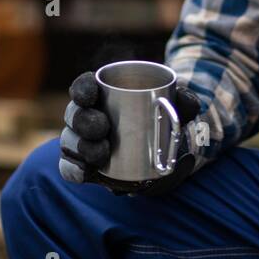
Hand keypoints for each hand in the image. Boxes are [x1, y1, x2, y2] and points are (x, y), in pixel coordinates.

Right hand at [58, 70, 202, 196]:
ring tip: (100, 153)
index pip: (84, 86)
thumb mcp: (176, 110)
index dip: (82, 88)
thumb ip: (185, 102)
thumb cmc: (163, 121)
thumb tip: (189, 103)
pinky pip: (69, 169)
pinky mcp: (84, 166)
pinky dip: (74, 170)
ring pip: (69, 141)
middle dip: (83, 120)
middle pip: (74, 114)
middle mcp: (87, 116)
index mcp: (103, 94)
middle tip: (102, 128)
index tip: (91, 95)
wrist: (163, 152)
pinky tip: (85, 173)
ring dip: (80, 146)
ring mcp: (83, 143)